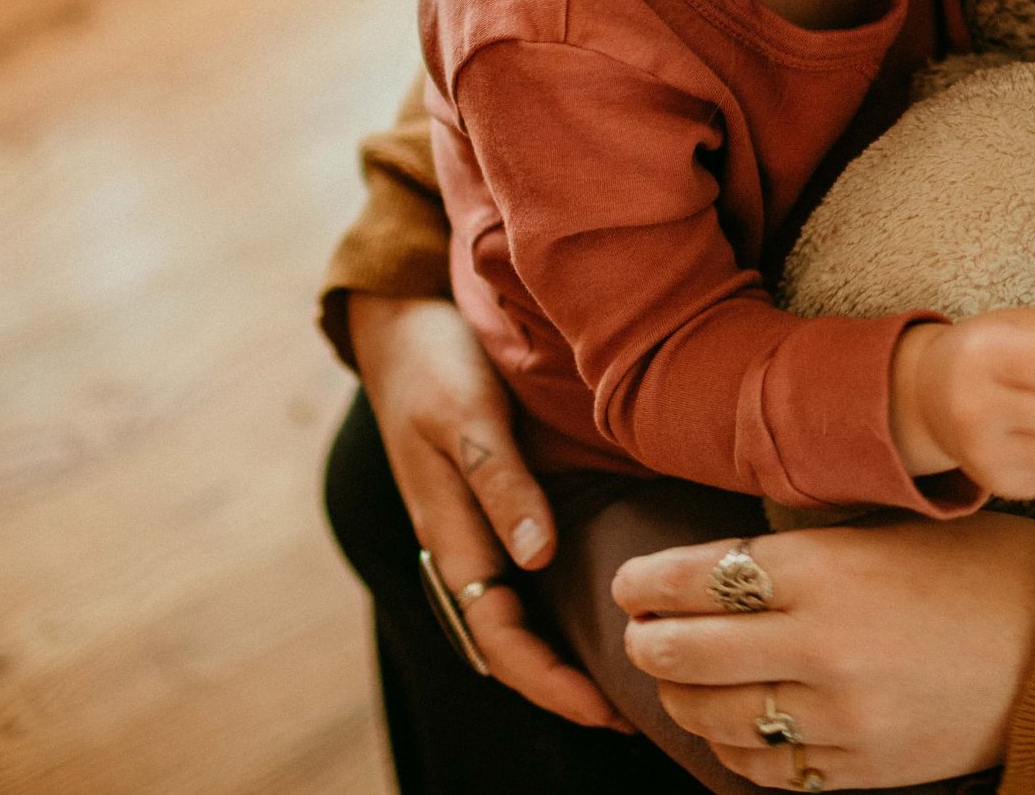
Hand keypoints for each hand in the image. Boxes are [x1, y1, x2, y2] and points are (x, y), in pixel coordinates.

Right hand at [347, 292, 632, 730]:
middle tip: (635, 714)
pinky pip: (523, 577)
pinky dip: (559, 608)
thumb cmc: (435, 363)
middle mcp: (463, 542)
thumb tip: (535, 560)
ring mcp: (475, 527)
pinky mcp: (492, 503)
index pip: (498, 635)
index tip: (605, 706)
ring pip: (517, 616)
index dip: (548, 679)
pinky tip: (604, 607)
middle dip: (563, 685)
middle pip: (510, 641)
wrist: (400, 319)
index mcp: (450, 531)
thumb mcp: (466, 414)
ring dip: (563, 654)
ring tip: (629, 676)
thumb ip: (500, 483)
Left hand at [613, 512, 1034, 787]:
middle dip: (647, 641)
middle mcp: (823, 646)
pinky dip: (734, 747)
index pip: (699, 578)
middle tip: (640, 630)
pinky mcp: (859, 769)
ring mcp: (840, 717)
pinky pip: (766, 768)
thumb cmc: (981, 568)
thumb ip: (805, 549)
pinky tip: (731, 724)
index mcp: (830, 569)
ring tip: (676, 677)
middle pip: (686, 653)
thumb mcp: (891, 531)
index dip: (649, 583)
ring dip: (679, 697)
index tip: (632, 583)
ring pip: (713, 717)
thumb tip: (716, 566)